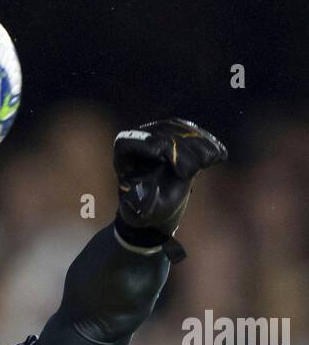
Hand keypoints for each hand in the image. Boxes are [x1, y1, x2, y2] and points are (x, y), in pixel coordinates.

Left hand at [114, 118, 226, 260]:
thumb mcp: (141, 214)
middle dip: (177, 149)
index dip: (142, 143)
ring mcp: (160, 134)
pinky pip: (192, 133)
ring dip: (195, 145)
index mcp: (123, 158)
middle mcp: (140, 141)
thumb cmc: (145, 210)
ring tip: (209, 162)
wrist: (159, 205)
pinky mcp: (178, 135)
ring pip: (177, 130)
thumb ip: (142, 205)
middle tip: (191, 171)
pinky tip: (220, 155)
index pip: (126, 142)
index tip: (159, 152)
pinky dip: (207, 143)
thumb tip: (150, 188)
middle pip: (158, 134)